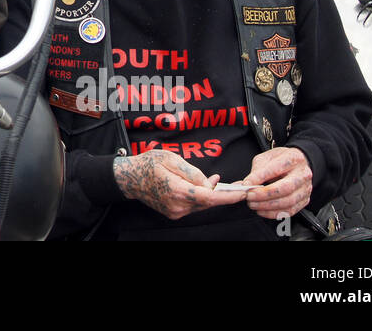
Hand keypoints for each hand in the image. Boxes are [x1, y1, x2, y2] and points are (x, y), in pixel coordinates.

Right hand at [113, 150, 247, 219]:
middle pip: (208, 202)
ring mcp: (176, 211)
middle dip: (223, 194)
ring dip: (211, 194)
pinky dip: (201, 197)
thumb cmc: (147, 164)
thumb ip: (192, 172)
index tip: (243, 193)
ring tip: (216, 181)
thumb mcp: (170, 158)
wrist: (129, 178)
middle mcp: (177, 206)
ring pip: (201, 204)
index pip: (209, 197)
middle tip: (236, 186)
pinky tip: (201, 186)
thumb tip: (209, 183)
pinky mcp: (174, 213)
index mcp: (177, 190)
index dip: (228, 196)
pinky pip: (193, 205)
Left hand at [239, 146, 312, 218]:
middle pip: (286, 188)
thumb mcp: (267, 157)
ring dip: (268, 206)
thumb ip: (258, 169)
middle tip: (250, 196)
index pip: (276, 169)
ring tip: (253, 204)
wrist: (298, 164)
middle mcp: (302, 174)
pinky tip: (262, 210)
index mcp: (293, 158)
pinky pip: (290, 211)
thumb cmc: (281, 160)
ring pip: (288, 202)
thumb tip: (249, 183)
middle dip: (264, 195)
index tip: (247, 184)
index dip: (260, 178)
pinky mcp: (304, 200)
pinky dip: (274, 213)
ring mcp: (305, 188)